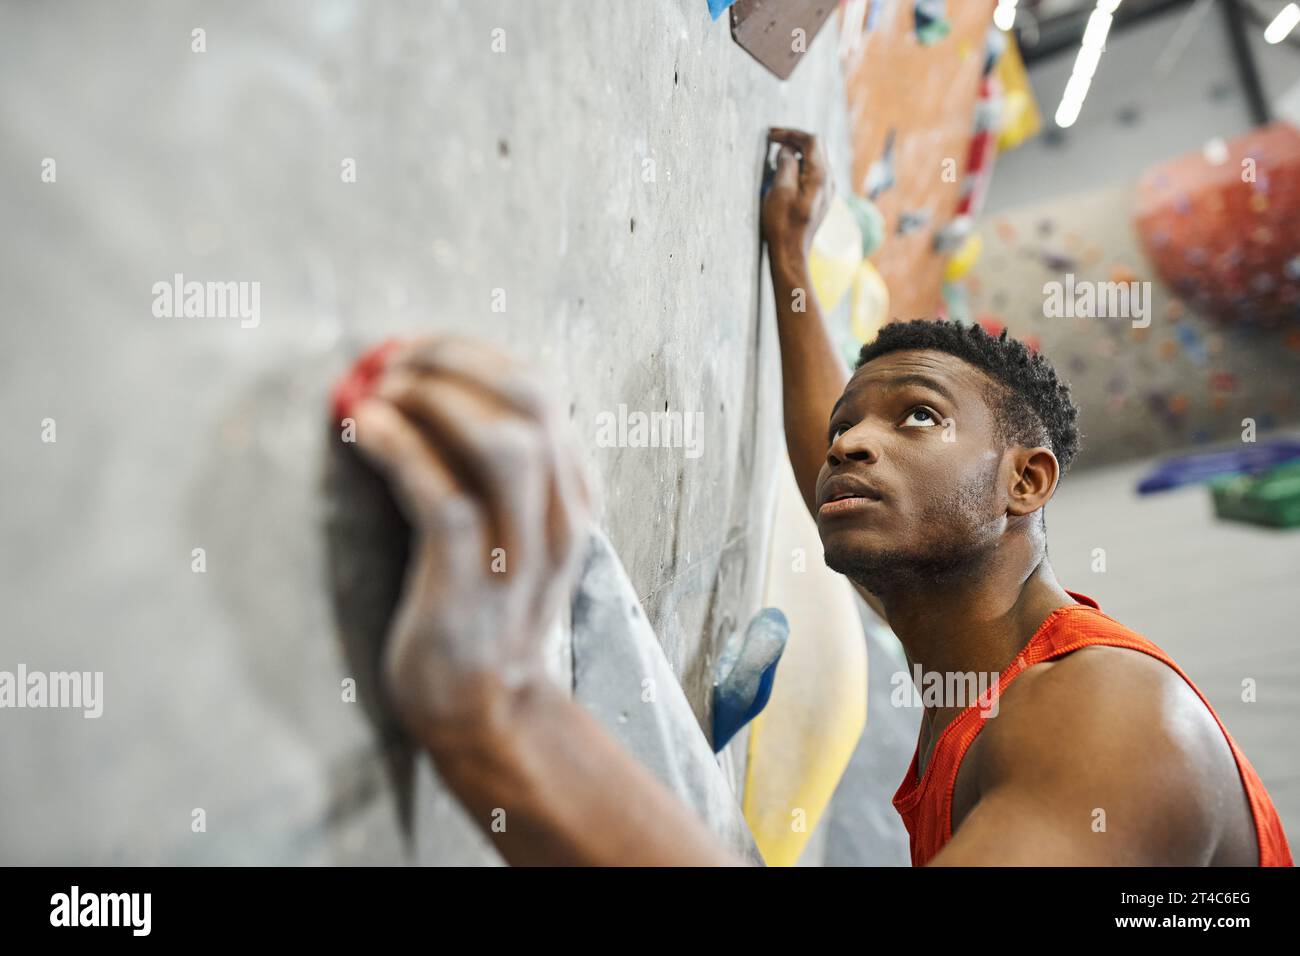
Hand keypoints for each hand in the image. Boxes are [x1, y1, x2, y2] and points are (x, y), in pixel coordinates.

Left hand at [350, 338, 592, 736]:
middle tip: (395, 359)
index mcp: (574, 496)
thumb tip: (438, 390)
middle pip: (531, 400)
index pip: (544, 391)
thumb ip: (505, 473)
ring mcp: (519, 553)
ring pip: (501, 443)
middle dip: (456, 360)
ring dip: (434, 399)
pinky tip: (364, 428)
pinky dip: (399, 448)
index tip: (422, 346)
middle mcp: (559, 517)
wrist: (487, 709)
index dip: (477, 353)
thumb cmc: (485, 610)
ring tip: (381, 390)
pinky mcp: (469, 583)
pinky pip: (441, 496)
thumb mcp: (519, 533)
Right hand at [760, 128, 832, 274]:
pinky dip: (799, 163)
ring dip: (796, 151)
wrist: (790, 253)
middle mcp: (828, 181)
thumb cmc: (782, 224)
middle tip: (772, 138)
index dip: (790, 133)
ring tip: (776, 151)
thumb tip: (786, 150)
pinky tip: (784, 168)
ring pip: (815, 159)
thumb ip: (786, 164)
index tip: (770, 135)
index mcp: (820, 176)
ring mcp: (826, 191)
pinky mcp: (820, 199)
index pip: (811, 141)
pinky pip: (813, 172)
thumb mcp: (780, 190)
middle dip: (794, 139)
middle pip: (816, 147)